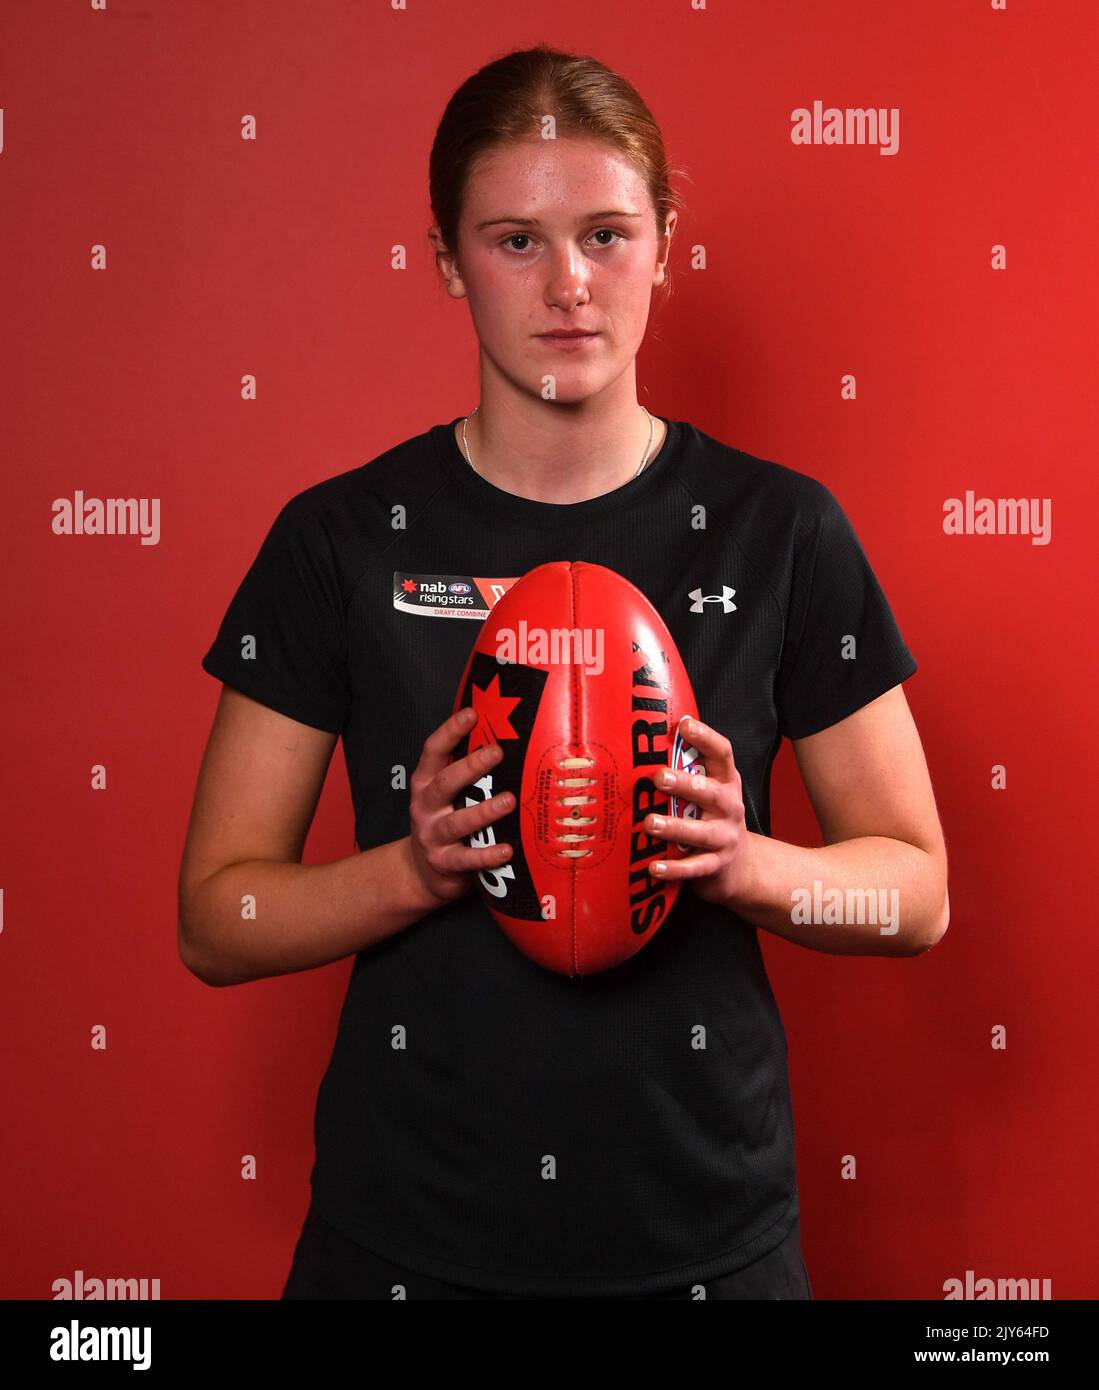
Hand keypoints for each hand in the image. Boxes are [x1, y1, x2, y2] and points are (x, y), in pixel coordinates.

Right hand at [406, 706, 514, 906]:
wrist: (419, 871)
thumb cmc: (442, 820)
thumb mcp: (444, 793)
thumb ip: (462, 768)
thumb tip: (500, 732)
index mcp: (425, 783)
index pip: (433, 752)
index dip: (450, 731)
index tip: (471, 714)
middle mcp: (425, 807)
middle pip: (444, 783)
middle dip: (470, 767)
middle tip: (497, 752)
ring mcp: (433, 836)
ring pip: (457, 822)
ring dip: (483, 811)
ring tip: (509, 801)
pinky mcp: (445, 863)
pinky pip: (467, 859)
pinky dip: (487, 855)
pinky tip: (507, 850)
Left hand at [645, 716, 758, 906]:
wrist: (740, 866)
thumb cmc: (712, 819)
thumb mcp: (707, 792)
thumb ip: (686, 772)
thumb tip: (642, 746)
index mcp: (725, 782)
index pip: (722, 754)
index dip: (705, 737)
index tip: (684, 725)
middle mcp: (729, 807)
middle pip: (711, 793)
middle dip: (685, 784)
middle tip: (659, 777)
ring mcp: (725, 837)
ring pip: (701, 832)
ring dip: (675, 827)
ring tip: (650, 823)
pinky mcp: (716, 865)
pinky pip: (695, 867)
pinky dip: (675, 868)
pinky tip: (654, 867)